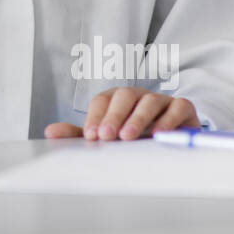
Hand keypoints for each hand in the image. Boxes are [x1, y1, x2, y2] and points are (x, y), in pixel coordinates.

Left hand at [45, 88, 200, 140]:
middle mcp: (138, 96)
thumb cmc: (135, 134)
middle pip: (124, 96)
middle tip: (106, 137)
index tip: (90, 136)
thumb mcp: (108, 135)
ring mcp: (161, 100)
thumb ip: (79, 134)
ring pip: (149, 100)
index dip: (95, 116)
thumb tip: (50, 132)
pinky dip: (168, 120)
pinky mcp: (183, 108)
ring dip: (137, 118)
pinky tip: (157, 135)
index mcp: (117, 99)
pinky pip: (177, 107)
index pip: (103, 100)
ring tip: (128, 137)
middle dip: (114, 116)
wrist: (172, 136)